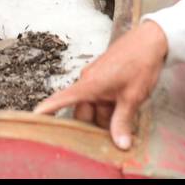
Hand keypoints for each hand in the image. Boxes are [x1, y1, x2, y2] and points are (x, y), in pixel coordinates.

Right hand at [34, 21, 168, 149]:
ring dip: (105, 115)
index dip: (47, 110)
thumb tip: (119, 144)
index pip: (61, 100)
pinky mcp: (104, 76)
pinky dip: (109, 105)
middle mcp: (88, 80)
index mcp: (89, 85)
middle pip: (82, 111)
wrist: (151, 40)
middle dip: (95, 124)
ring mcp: (96, 78)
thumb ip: (122, 122)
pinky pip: (100, 97)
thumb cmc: (140, 63)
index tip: (34, 117)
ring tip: (125, 120)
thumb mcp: (132, 98)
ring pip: (94, 105)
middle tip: (113, 135)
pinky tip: (125, 108)